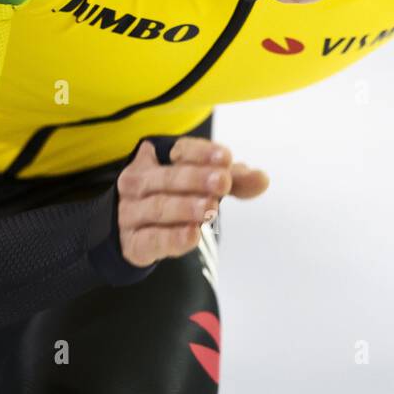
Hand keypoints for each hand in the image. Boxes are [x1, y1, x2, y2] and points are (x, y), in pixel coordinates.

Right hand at [116, 136, 269, 267]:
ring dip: (186, 207)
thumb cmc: (173, 199)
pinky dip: (171, 238)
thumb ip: (233, 181)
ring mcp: (131, 212)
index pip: (179, 150)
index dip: (201, 153)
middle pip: (168, 178)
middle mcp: (138, 181)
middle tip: (223, 183)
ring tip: (211, 208)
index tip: (225, 158)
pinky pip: (151, 239)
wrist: (133, 233)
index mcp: (156, 159)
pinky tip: (192, 235)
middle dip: (197, 179)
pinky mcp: (133, 243)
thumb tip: (262, 179)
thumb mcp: (203, 185)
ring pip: (159, 207)